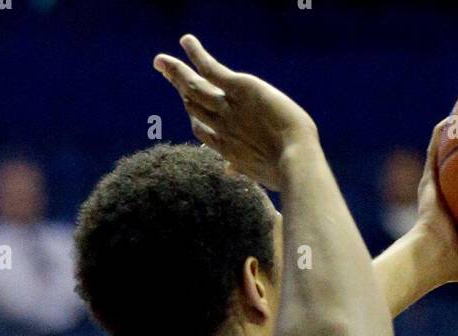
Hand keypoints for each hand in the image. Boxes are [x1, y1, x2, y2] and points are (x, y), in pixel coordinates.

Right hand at [154, 34, 317, 189]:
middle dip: (179, 89)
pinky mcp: (240, 89)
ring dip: (177, 71)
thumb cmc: (286, 173)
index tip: (188, 107)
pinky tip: (187, 41)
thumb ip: (243, 168)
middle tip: (166, 71)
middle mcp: (222, 127)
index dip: (195, 118)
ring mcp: (228, 108)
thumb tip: (229, 172)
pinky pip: (211, 69)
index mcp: (228, 149)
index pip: (202, 131)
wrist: (296, 163)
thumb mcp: (262, 172)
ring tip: (161, 60)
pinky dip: (197, 55)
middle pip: (192, 106)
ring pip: (194, 87)